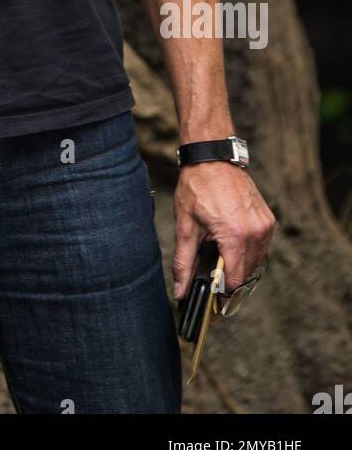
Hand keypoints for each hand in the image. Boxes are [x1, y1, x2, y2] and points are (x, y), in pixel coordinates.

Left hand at [172, 162, 275, 299]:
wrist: (212, 158)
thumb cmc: (197, 187)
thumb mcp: (185, 226)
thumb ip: (184, 262)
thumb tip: (181, 291)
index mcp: (234, 236)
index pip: (235, 280)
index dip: (222, 289)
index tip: (212, 290)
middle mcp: (255, 233)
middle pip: (245, 272)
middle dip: (228, 274)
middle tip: (210, 263)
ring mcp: (264, 226)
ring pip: (255, 261)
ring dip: (238, 261)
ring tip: (219, 246)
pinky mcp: (268, 220)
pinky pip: (261, 246)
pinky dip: (247, 248)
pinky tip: (231, 237)